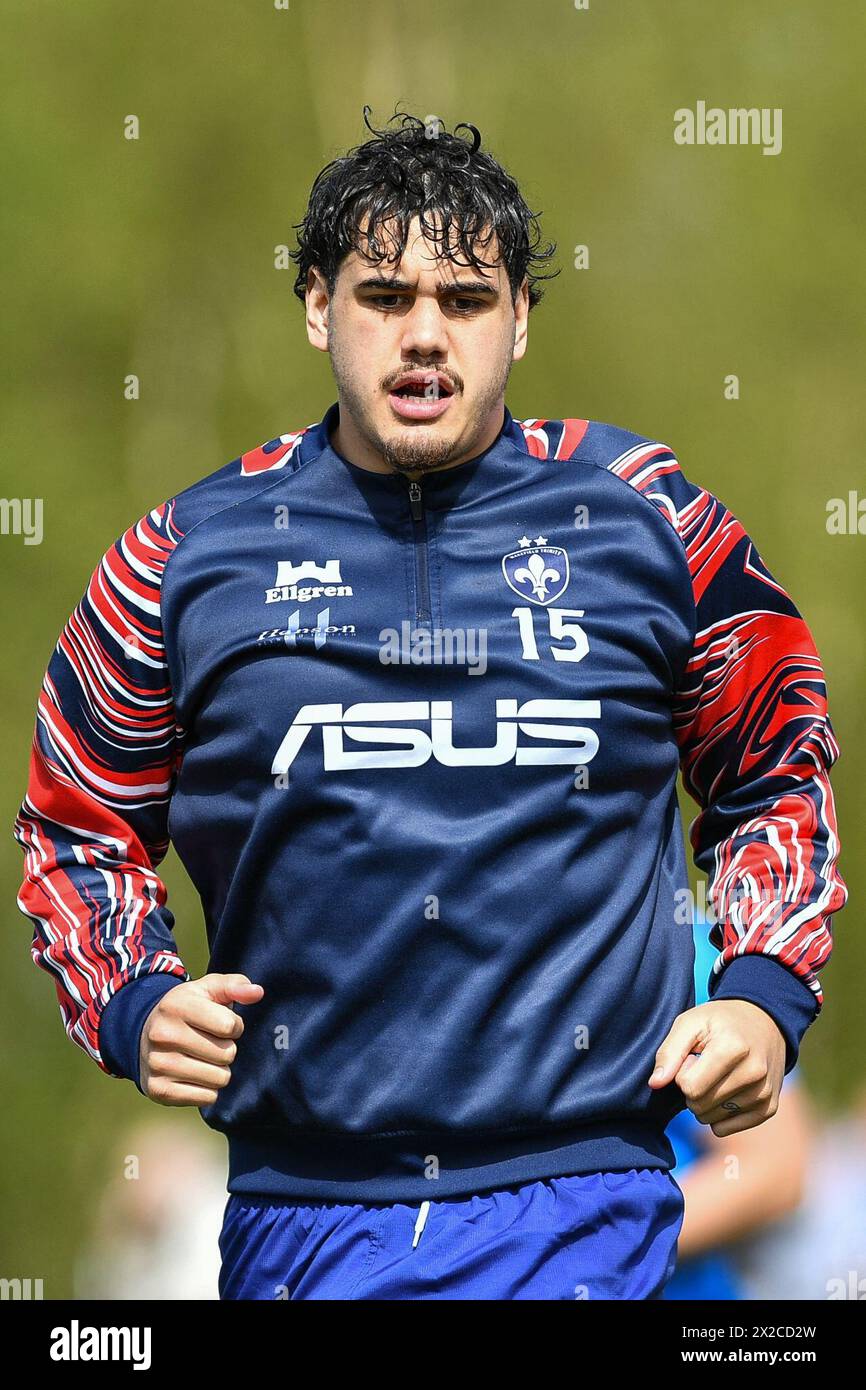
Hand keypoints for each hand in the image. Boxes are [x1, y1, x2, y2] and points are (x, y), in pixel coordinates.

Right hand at [139, 973, 263, 1105]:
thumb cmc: (186, 1010)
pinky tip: (194, 1075)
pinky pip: (208, 1098)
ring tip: (202, 1058)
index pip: (230, 1025)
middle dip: (227, 1049)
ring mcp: (158, 1064)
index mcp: (177, 1006)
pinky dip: (208, 1089)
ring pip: (220, 1078)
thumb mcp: (207, 989)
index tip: (222, 1024)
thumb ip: (235, 985)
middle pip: (227, 1054)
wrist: (144, 1035)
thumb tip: (257, 992)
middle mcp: (163, 1035)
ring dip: (219, 1070)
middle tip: (210, 1042)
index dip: (235, 1026)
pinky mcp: (158, 1090)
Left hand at [647, 999, 785, 1135]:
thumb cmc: (720, 1022)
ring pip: (711, 1119)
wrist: (764, 1022)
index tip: (691, 1059)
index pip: (690, 1088)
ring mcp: (764, 1092)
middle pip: (700, 1106)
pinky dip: (718, 1114)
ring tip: (716, 1076)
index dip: (682, 1075)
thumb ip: (669, 1052)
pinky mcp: (769, 1108)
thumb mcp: (690, 1023)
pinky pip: (726, 1128)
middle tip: (703, 1068)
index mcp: (733, 1048)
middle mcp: (754, 1073)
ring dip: (705, 1102)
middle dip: (691, 1090)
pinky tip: (725, 1091)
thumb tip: (655, 1084)